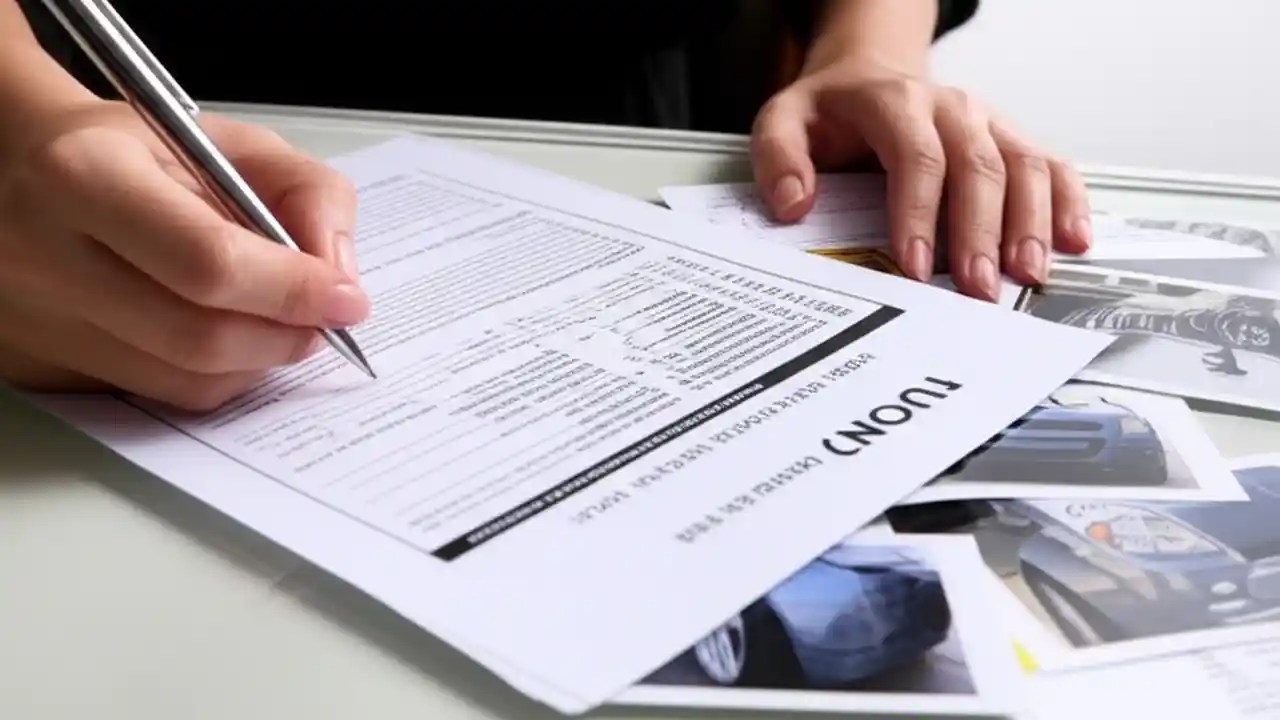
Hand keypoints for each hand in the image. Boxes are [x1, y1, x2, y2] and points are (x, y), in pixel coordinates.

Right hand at [0, 101, 368, 409]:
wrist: (21, 169)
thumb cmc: (134, 152)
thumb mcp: (230, 141)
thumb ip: (307, 192)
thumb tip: (339, 275)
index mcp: (87, 174)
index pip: (210, 263)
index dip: (293, 290)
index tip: (345, 298)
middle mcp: (46, 256)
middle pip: (198, 338)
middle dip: (285, 336)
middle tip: (321, 320)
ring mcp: (36, 323)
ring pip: (183, 382)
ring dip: (256, 362)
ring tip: (273, 320)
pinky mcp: (37, 368)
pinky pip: (155, 396)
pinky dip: (212, 376)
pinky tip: (219, 333)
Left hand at [750, 59, 1091, 299]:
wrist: (868, 76)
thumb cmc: (831, 110)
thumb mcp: (783, 121)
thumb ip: (778, 158)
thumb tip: (792, 203)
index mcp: (895, 101)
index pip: (916, 157)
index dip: (919, 214)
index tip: (914, 267)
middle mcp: (950, 107)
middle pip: (978, 167)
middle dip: (981, 233)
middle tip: (977, 288)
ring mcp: (987, 122)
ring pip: (1024, 165)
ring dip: (1031, 223)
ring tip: (1028, 274)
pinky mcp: (1010, 139)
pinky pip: (1050, 165)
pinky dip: (1069, 201)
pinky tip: (1074, 241)